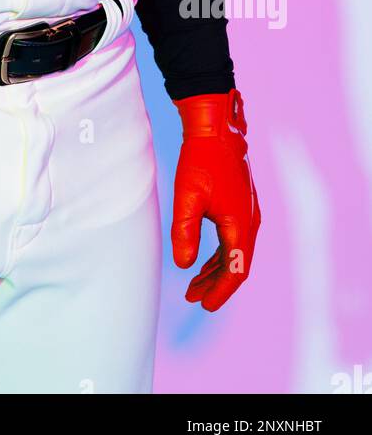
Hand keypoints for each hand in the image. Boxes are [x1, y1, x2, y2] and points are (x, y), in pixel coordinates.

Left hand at [171, 88, 260, 310]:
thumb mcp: (187, 198)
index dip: (220, 291)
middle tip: (194, 299)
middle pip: (236, 265)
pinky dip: (218, 254)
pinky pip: (232, 239)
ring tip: (194, 285)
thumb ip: (185, 233)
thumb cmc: (201, 161)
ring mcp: (247, 213)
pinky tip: (202, 260)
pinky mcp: (240, 205)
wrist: (215, 128)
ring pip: (234, 253)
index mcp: (241, 225)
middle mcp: (250, 222)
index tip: (204, 306)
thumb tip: (184, 265)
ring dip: (215, 270)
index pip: (235, 271)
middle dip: (216, 285)